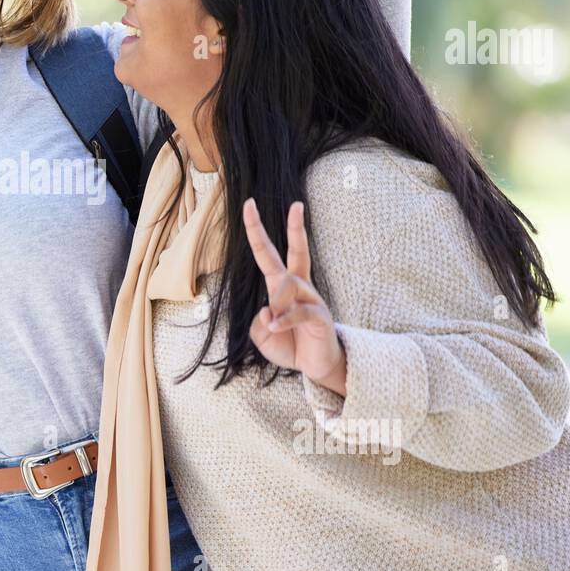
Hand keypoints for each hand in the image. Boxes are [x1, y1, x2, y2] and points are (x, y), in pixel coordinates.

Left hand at [243, 198, 346, 394]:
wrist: (314, 366)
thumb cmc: (288, 344)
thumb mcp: (262, 334)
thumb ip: (258, 322)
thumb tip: (268, 310)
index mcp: (281, 285)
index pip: (267, 253)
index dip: (257, 230)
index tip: (249, 205)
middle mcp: (299, 286)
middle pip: (297, 251)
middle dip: (296, 227)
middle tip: (297, 204)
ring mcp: (312, 299)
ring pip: (288, 285)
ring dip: (276, 304)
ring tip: (275, 324)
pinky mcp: (320, 316)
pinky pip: (298, 311)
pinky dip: (283, 320)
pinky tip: (276, 326)